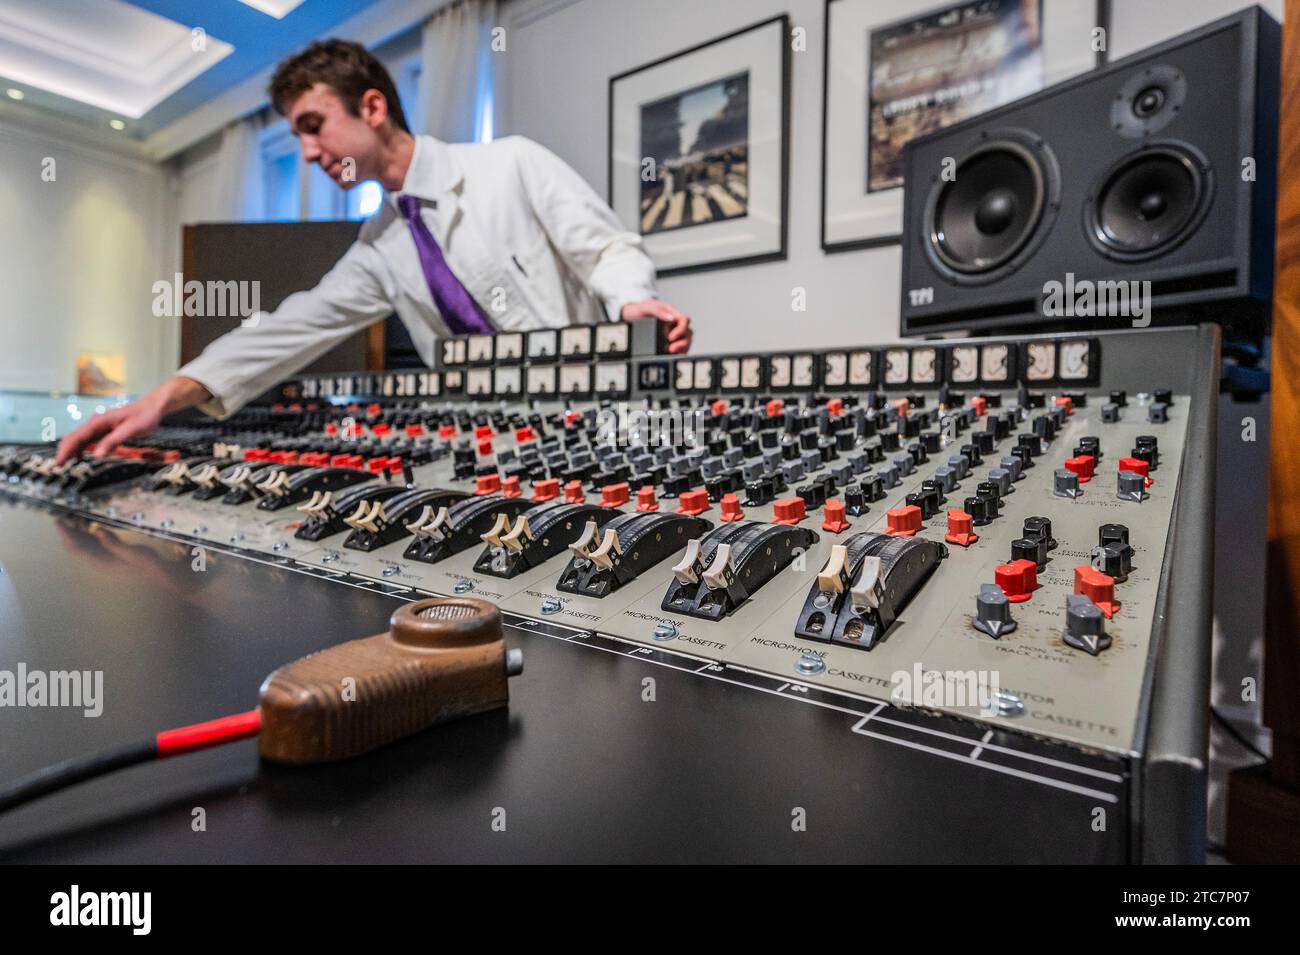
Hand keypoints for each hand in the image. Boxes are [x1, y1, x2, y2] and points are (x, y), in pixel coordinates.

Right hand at [55, 376, 209, 464]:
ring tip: (66, 465)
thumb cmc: (144, 417)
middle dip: (64, 452)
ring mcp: (99, 426)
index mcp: (98, 422)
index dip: (65, 451)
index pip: (75, 437)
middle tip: (58, 468)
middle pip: (74, 438)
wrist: (152, 407)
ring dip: (72, 451)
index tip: (58, 464)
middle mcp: (95, 423)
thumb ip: (113, 441)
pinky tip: (81, 458)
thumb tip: (97, 455)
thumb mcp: (130, 430)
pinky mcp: (104, 430)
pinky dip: (81, 449)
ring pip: (80, 439)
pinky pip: (89, 440)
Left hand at [620, 299, 691, 353]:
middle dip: (682, 342)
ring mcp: (672, 332)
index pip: (684, 320)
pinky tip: (671, 355)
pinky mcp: (668, 341)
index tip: (670, 337)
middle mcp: (674, 323)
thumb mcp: (646, 307)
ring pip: (685, 341)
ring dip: (681, 348)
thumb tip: (671, 318)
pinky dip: (678, 352)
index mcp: (671, 313)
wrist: (628, 316)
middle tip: (671, 349)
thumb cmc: (638, 309)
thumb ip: (658, 311)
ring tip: (671, 353)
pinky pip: (678, 347)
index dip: (681, 330)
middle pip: (688, 332)